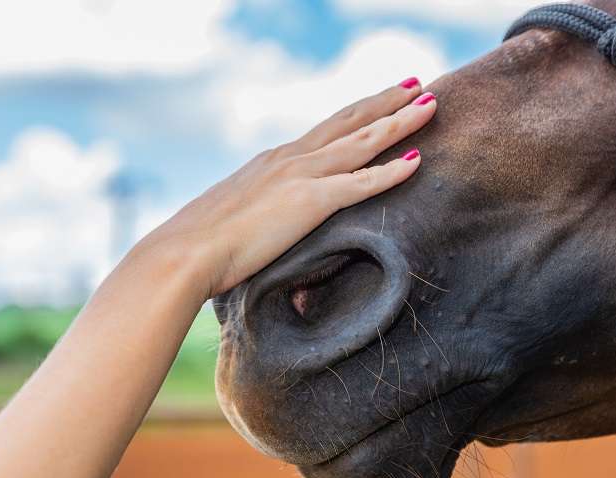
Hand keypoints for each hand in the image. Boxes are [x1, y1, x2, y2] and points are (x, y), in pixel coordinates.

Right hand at [145, 78, 437, 297]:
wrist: (184, 253)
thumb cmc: (202, 246)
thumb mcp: (236, 220)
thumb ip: (256, 215)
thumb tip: (259, 229)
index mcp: (274, 162)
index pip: (326, 130)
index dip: (357, 114)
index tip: (382, 100)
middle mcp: (291, 159)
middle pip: (350, 122)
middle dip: (387, 102)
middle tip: (417, 86)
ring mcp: (301, 176)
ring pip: (363, 142)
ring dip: (400, 122)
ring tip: (431, 105)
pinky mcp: (309, 202)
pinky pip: (360, 183)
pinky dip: (391, 171)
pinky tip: (416, 162)